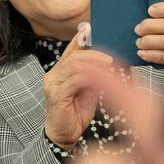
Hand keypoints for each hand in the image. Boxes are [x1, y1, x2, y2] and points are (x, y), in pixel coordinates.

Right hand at [43, 34, 113, 149]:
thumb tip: (109, 61)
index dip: (82, 37)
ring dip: (93, 62)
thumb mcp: (89, 89)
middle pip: (73, 55)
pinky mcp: (56, 95)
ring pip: (73, 64)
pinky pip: (73, 80)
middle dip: (94, 53)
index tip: (94, 28)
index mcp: (60, 71)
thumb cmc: (76, 113)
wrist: (64, 135)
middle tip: (111, 58)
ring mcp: (53, 84)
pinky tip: (100, 77)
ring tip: (109, 64)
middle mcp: (53, 74)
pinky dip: (88, 76)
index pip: (71, 49)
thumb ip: (94, 75)